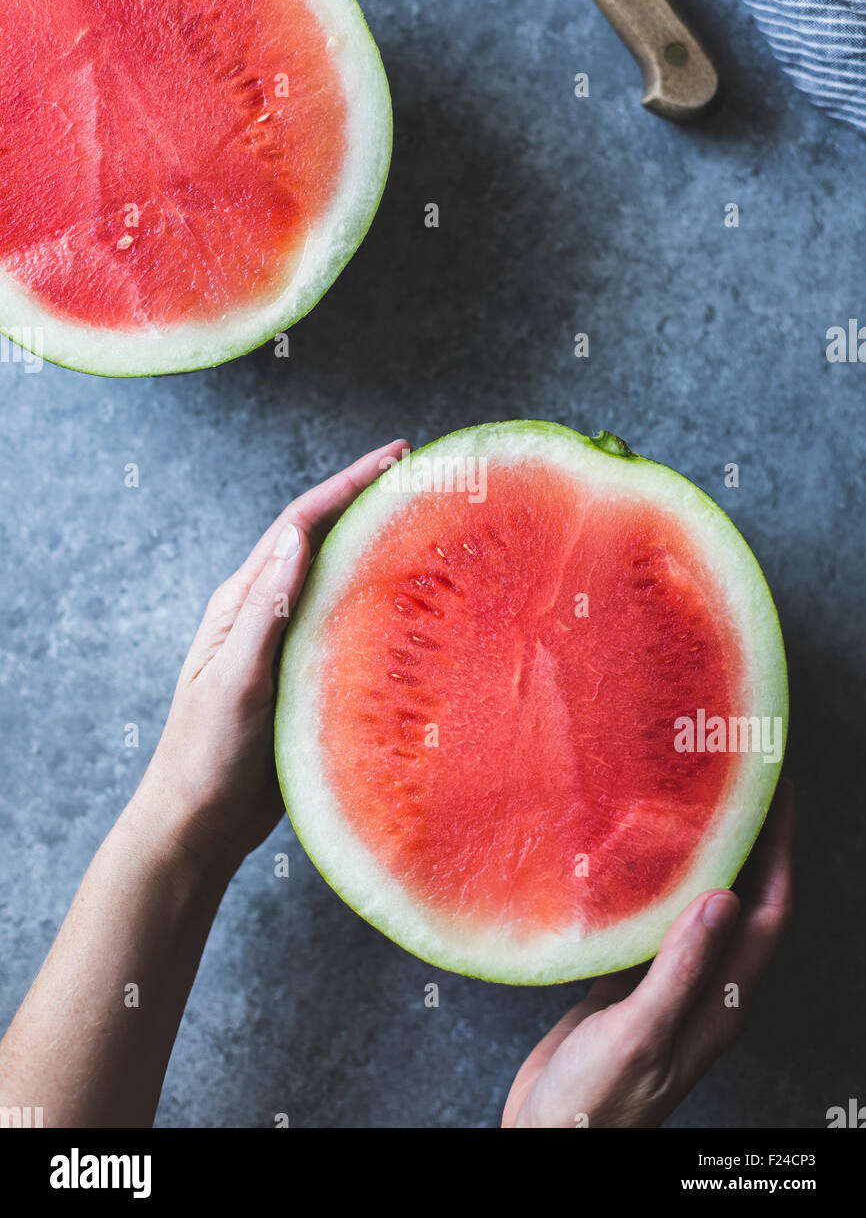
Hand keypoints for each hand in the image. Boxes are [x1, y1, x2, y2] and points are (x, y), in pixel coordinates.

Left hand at [131, 438, 408, 871]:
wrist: (197, 824)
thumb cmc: (206, 755)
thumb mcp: (233, 679)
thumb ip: (264, 610)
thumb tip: (297, 535)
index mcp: (243, 602)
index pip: (300, 525)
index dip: (346, 484)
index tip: (396, 455)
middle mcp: (266, 615)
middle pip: (322, 542)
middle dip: (367, 502)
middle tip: (421, 477)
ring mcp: (286, 648)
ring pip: (338, 584)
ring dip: (376, 548)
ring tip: (425, 527)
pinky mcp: (306, 682)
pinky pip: (348, 631)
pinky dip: (380, 607)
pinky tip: (416, 612)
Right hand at [502, 777, 794, 1127]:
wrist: (550, 1139)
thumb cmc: (597, 1103)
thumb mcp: (642, 1034)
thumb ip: (680, 970)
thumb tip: (721, 899)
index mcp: (722, 999)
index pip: (769, 910)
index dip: (779, 849)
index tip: (775, 791)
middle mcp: (704, 986)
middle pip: (740, 900)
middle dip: (747, 842)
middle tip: (733, 781)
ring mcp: (667, 984)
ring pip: (695, 906)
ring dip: (699, 857)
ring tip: (686, 803)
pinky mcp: (626, 984)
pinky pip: (651, 922)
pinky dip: (650, 885)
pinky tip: (629, 857)